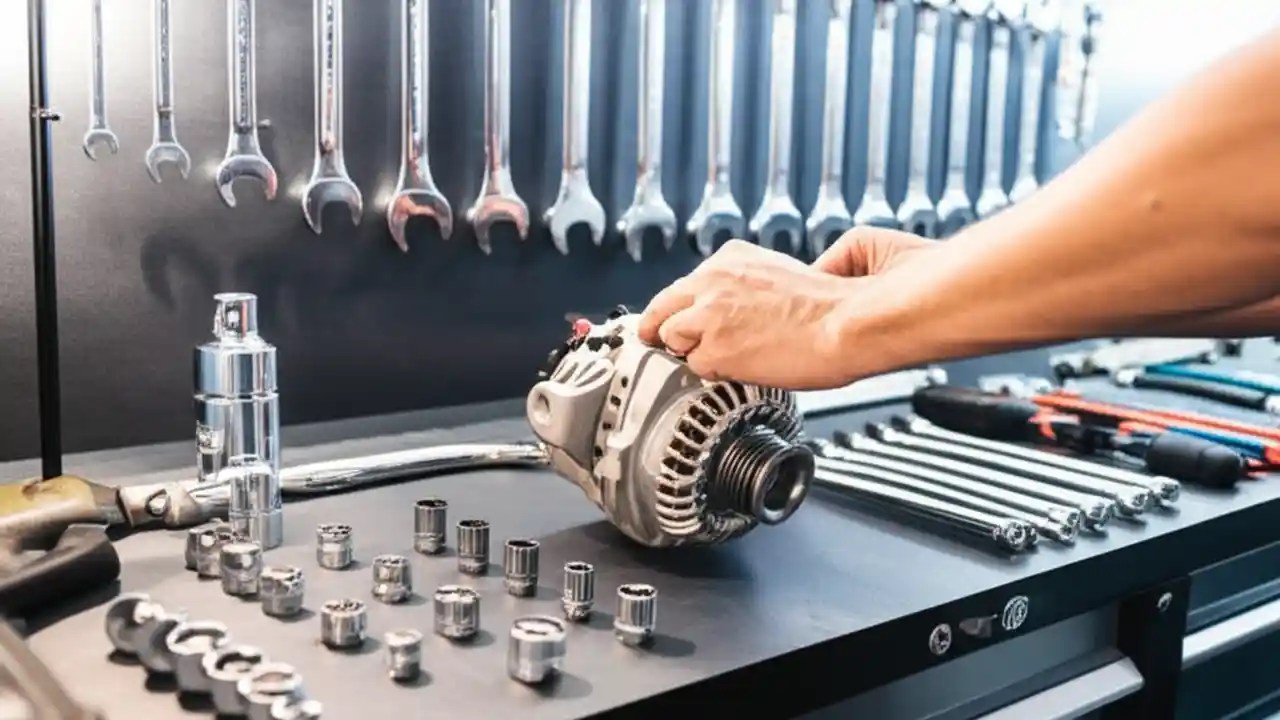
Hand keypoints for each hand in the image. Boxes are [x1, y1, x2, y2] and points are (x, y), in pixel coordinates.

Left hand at [637, 228, 938, 388]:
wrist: (851, 323)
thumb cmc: (837, 304)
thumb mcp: (786, 270)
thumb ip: (756, 282)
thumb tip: (750, 302)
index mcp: (733, 258)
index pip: (686, 286)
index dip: (686, 310)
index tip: (686, 322)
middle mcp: (713, 279)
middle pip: (661, 308)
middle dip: (663, 330)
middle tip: (668, 346)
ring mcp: (709, 314)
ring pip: (670, 338)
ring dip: (688, 353)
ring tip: (716, 362)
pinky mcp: (714, 348)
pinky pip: (694, 368)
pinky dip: (711, 374)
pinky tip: (735, 372)